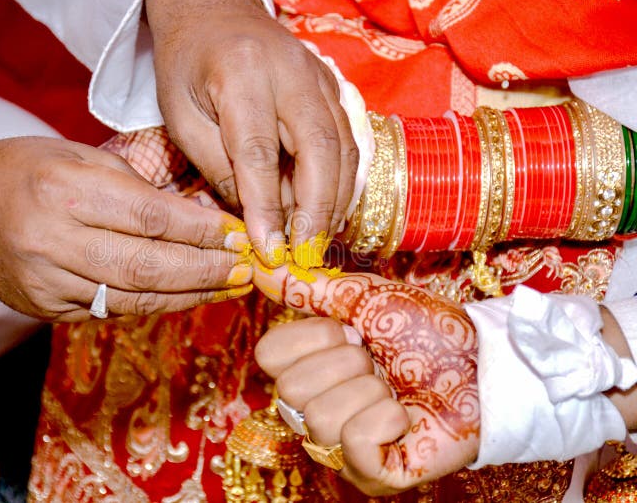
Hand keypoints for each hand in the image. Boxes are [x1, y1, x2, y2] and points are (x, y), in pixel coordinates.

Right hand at [0, 137, 252, 321]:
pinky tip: (186, 296)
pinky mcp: (44, 308)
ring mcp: (46, 281)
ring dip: (190, 295)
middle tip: (246, 267)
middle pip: (148, 266)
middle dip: (207, 270)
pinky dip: (155, 304)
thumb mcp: (76, 156)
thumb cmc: (22, 170)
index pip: (151, 217)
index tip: (240, 233)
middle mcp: (52, 240)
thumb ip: (133, 186)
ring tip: (228, 286)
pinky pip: (111, 310)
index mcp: (62, 190)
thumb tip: (199, 215)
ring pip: (134, 298)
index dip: (203, 231)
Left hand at [146, 0, 357, 267]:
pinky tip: (330, 212)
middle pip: (320, 150)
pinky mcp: (333, 87)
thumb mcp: (182, 117)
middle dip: (317, 210)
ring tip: (318, 242)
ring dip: (335, 201)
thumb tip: (259, 221)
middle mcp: (291, 71)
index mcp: (240, 73)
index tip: (269, 251)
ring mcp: (320, 76)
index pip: (258, 152)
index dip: (266, 208)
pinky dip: (343, 182)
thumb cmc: (187, 66)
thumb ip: (219, 167)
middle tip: (305, 254)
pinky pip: (348, 141)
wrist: (213, 12)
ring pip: (343, 148)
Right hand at [253, 265, 479, 494]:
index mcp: (309, 369)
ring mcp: (341, 449)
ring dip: (372, 393)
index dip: (314, 337)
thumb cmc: (427, 331)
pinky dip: (388, 420)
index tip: (353, 333)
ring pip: (321, 418)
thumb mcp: (364, 298)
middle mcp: (315, 411)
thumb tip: (263, 269)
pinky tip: (406, 417)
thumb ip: (309, 290)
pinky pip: (354, 443)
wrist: (482, 363)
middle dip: (348, 364)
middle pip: (292, 388)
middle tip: (379, 363)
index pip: (268, 355)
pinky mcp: (371, 476)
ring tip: (395, 390)